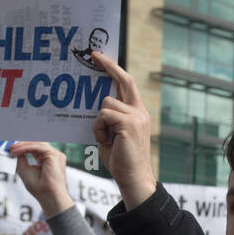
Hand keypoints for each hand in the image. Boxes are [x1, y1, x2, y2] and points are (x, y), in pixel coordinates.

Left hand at [10, 141, 72, 217]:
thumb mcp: (25, 169)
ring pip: (36, 143)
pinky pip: (36, 147)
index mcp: (49, 160)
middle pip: (37, 143)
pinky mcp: (53, 155)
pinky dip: (25, 148)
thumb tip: (15, 148)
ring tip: (11, 149)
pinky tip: (15, 151)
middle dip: (22, 143)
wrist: (48, 196)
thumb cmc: (39, 188)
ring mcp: (55, 155)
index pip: (36, 148)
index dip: (23, 146)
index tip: (11, 149)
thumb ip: (21, 158)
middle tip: (9, 147)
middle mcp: (54, 156)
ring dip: (21, 145)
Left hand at [89, 52, 156, 210]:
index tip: (100, 58)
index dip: (114, 69)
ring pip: (106, 103)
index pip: (127, 85)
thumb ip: (109, 119)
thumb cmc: (121, 162)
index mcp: (138, 113)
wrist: (133, 179)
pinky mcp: (129, 123)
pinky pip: (104, 115)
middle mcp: (140, 111)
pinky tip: (105, 141)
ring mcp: (136, 116)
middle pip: (124, 80)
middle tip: (94, 55)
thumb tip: (96, 106)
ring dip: (99, 120)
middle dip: (108, 65)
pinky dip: (99, 128)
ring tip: (104, 137)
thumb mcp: (113, 135)